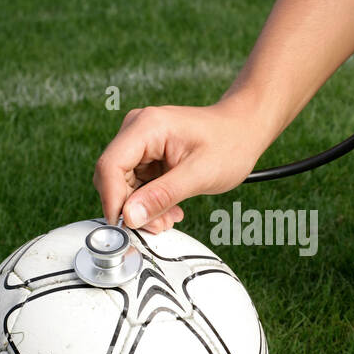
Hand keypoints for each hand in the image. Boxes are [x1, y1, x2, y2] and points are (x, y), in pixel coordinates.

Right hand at [93, 99, 272, 234]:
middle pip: (113, 178)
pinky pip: (135, 184)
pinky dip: (149, 201)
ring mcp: (140, 141)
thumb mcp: (200, 174)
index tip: (126, 226)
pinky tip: (170, 208)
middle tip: (159, 225)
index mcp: (146, 126)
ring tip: (170, 217)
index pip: (110, 166)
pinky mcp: (145, 154)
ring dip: (142, 208)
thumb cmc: (230, 143)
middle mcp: (136, 129)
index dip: (113, 200)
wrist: (243, 129)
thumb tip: (130, 216)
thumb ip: (163, 195)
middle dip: (132, 208)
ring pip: (123, 185)